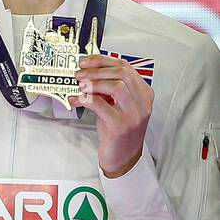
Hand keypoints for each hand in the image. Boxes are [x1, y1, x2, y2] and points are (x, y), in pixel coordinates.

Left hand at [76, 54, 153, 176]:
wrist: (123, 158)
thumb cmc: (117, 131)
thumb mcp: (116, 105)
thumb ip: (107, 89)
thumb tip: (88, 73)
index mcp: (143, 93)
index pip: (125, 67)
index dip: (103, 61)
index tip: (86, 62)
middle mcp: (143, 102)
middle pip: (122, 73)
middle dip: (97, 70)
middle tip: (80, 73)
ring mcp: (134, 114)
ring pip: (116, 86)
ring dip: (93, 83)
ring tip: (79, 86)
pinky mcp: (121, 126)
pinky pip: (101, 105)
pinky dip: (86, 99)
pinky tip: (76, 100)